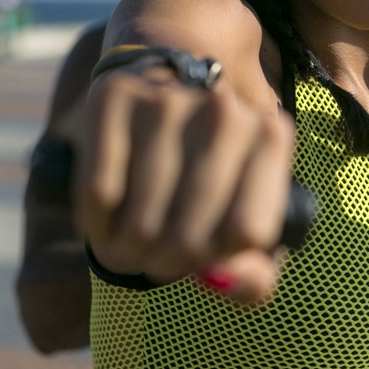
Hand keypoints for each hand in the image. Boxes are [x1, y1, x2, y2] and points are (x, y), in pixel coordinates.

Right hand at [73, 64, 295, 303]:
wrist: (168, 83)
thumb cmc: (211, 168)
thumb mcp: (246, 216)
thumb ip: (254, 270)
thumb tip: (231, 286)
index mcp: (269, 136)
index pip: (247, 234)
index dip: (220, 260)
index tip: (206, 254)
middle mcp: (224, 112)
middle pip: (189, 238)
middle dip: (167, 264)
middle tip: (158, 257)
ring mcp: (167, 101)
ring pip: (140, 224)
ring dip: (129, 250)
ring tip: (132, 240)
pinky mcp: (113, 98)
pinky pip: (98, 196)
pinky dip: (98, 223)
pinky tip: (108, 217)